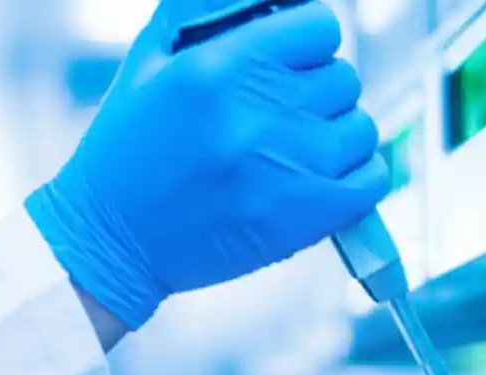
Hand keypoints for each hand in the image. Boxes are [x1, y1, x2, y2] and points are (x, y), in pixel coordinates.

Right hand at [26, 0, 387, 328]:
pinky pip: (373, 178)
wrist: (112, 241)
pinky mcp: (307, 215)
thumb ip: (200, 13)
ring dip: (338, 135)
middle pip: (344, 77)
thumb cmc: (128, 153)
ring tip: (297, 151)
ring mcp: (290, 164)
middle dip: (318, 91)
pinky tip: (322, 180)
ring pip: (362, 127)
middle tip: (284, 113)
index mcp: (222, 65)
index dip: (309, 41)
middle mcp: (260, 110)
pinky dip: (357, 178)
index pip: (320, 26)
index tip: (294, 59)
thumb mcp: (150, 62)